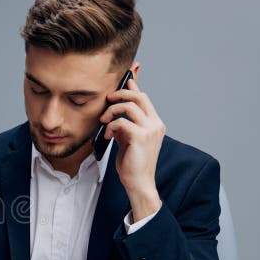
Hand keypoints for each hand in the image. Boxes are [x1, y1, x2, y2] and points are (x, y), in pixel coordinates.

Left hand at [100, 77, 163, 221]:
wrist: (138, 182)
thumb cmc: (132, 163)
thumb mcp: (127, 138)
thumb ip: (125, 123)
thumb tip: (115, 109)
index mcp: (154, 123)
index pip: (144, 97)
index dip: (134, 84)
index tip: (126, 76)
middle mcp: (155, 124)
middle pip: (139, 96)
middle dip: (120, 93)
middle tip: (107, 100)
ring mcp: (150, 129)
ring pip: (129, 105)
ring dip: (111, 110)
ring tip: (103, 121)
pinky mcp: (141, 137)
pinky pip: (121, 122)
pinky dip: (110, 127)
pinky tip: (107, 136)